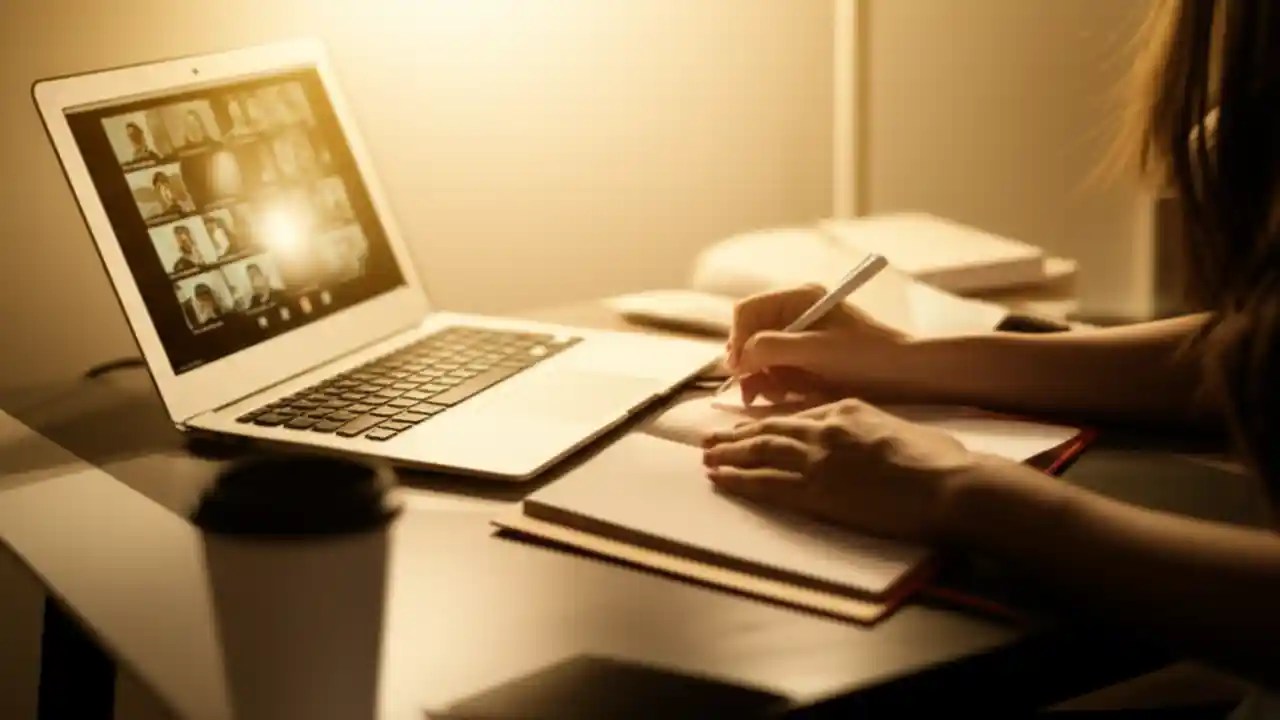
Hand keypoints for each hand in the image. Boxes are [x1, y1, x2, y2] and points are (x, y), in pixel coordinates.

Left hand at [701, 398, 997, 542]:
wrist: (947, 486)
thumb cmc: (939, 462)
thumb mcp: (899, 427)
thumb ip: (873, 429)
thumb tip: (869, 440)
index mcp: (847, 408)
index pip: (799, 414)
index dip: (770, 421)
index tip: (753, 426)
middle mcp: (825, 428)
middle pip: (771, 428)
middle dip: (739, 434)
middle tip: (713, 438)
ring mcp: (817, 458)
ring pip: (760, 451)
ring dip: (729, 453)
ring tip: (707, 455)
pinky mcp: (815, 490)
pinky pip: (765, 483)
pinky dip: (738, 480)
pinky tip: (720, 479)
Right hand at [725, 284, 910, 404]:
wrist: (905, 374)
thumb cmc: (864, 355)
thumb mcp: (815, 349)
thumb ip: (771, 348)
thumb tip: (736, 358)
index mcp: (797, 298)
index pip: (747, 311)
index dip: (737, 339)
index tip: (739, 369)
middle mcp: (794, 313)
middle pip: (750, 335)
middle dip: (749, 363)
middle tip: (753, 390)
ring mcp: (800, 337)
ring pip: (760, 356)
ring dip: (761, 377)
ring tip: (773, 395)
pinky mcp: (807, 359)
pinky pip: (776, 370)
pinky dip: (775, 383)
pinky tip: (786, 395)